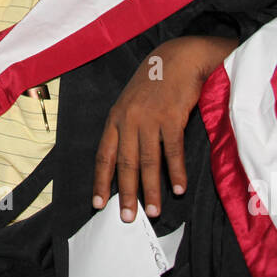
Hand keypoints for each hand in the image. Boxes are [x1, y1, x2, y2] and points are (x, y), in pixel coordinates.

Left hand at [92, 35, 236, 221]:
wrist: (176, 58)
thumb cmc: (153, 83)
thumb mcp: (130, 103)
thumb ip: (126, 128)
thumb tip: (125, 162)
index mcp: (115, 119)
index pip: (104, 156)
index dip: (100, 181)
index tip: (98, 204)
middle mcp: (129, 121)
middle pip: (126, 164)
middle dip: (126, 194)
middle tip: (127, 218)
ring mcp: (150, 119)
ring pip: (149, 162)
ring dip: (151, 190)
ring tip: (153, 212)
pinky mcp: (172, 117)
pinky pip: (172, 150)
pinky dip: (176, 172)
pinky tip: (178, 188)